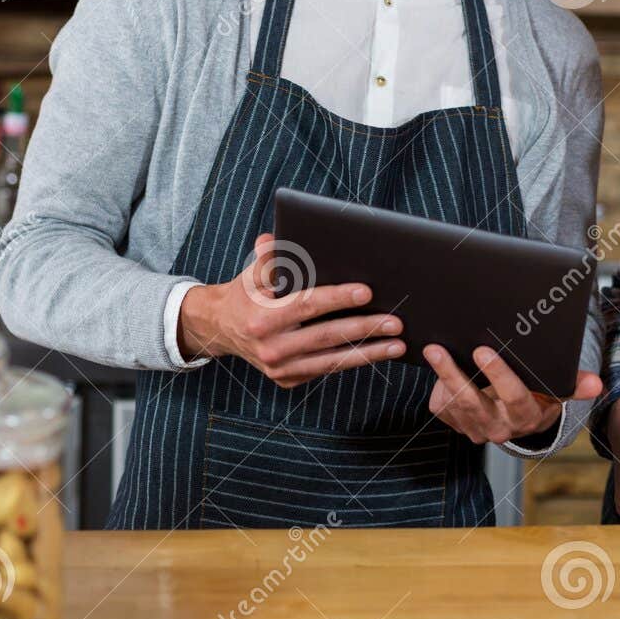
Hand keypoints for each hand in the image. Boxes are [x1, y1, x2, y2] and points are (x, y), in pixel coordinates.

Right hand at [177, 233, 405, 387]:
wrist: (221, 329)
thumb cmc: (245, 294)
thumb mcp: (251, 274)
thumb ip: (267, 258)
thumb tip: (276, 238)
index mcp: (262, 319)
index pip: (307, 306)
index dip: (337, 298)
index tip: (366, 292)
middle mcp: (270, 348)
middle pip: (326, 336)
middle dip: (364, 329)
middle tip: (396, 322)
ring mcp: (279, 369)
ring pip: (332, 360)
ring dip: (368, 353)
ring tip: (398, 344)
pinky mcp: (288, 380)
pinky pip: (326, 369)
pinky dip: (353, 360)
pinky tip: (378, 351)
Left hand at [423, 344, 601, 444]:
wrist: (523, 421)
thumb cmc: (539, 394)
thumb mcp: (558, 390)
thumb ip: (575, 385)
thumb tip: (596, 384)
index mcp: (526, 416)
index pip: (513, 397)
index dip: (498, 375)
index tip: (484, 350)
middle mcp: (500, 428)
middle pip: (473, 404)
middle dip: (454, 376)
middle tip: (440, 350)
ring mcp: (476, 429)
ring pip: (453, 405)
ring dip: (441, 378)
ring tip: (433, 350)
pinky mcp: (458, 426)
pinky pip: (442, 409)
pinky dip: (437, 389)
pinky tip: (437, 367)